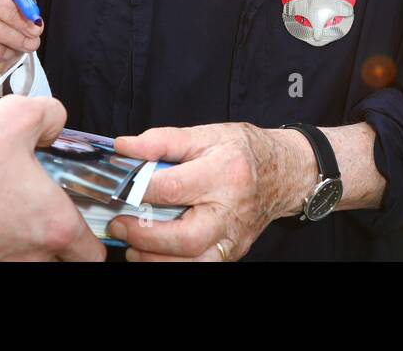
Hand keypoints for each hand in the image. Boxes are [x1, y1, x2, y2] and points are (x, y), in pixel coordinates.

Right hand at [0, 95, 105, 260]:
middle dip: (50, 241)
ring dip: (11, 242)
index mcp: (52, 226)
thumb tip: (54, 124)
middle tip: (35, 211)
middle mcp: (24, 258)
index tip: (79, 222)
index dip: (90, 238)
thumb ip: (50, 116)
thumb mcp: (18, 115)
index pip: (90, 254)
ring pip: (14, 262)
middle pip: (54, 261)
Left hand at [106, 123, 311, 260]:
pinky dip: (173, 265)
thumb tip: (123, 147)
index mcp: (225, 171)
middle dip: (145, 236)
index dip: (139, 189)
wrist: (285, 173)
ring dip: (155, 260)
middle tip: (120, 225)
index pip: (174, 187)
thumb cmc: (244, 151)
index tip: (117, 188)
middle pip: (186, 237)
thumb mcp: (207, 134)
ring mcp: (234, 236)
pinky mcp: (233, 252)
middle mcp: (231, 209)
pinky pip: (200, 268)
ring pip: (193, 263)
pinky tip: (154, 255)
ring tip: (133, 246)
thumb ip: (163, 140)